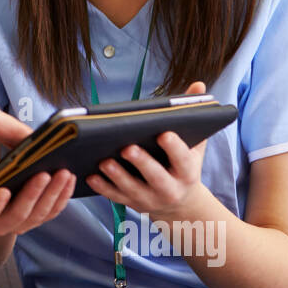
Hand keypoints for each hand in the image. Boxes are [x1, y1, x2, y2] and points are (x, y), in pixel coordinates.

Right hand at [0, 153, 76, 235]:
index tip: (4, 190)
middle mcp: (2, 226)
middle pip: (19, 215)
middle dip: (33, 194)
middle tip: (44, 173)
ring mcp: (23, 224)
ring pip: (40, 214)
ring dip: (53, 194)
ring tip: (63, 172)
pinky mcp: (39, 218)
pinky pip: (53, 211)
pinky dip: (63, 195)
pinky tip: (69, 178)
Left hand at [85, 80, 209, 218]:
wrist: (180, 204)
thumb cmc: (183, 164)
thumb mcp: (195, 142)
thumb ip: (194, 114)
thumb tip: (197, 84)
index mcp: (187, 172)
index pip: (183, 159)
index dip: (174, 147)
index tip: (163, 133)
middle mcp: (170, 189)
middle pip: (156, 177)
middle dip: (142, 163)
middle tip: (127, 147)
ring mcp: (150, 199)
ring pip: (132, 189)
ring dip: (117, 176)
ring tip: (104, 161)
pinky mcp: (131, 203)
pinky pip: (115, 197)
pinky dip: (102, 187)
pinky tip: (90, 175)